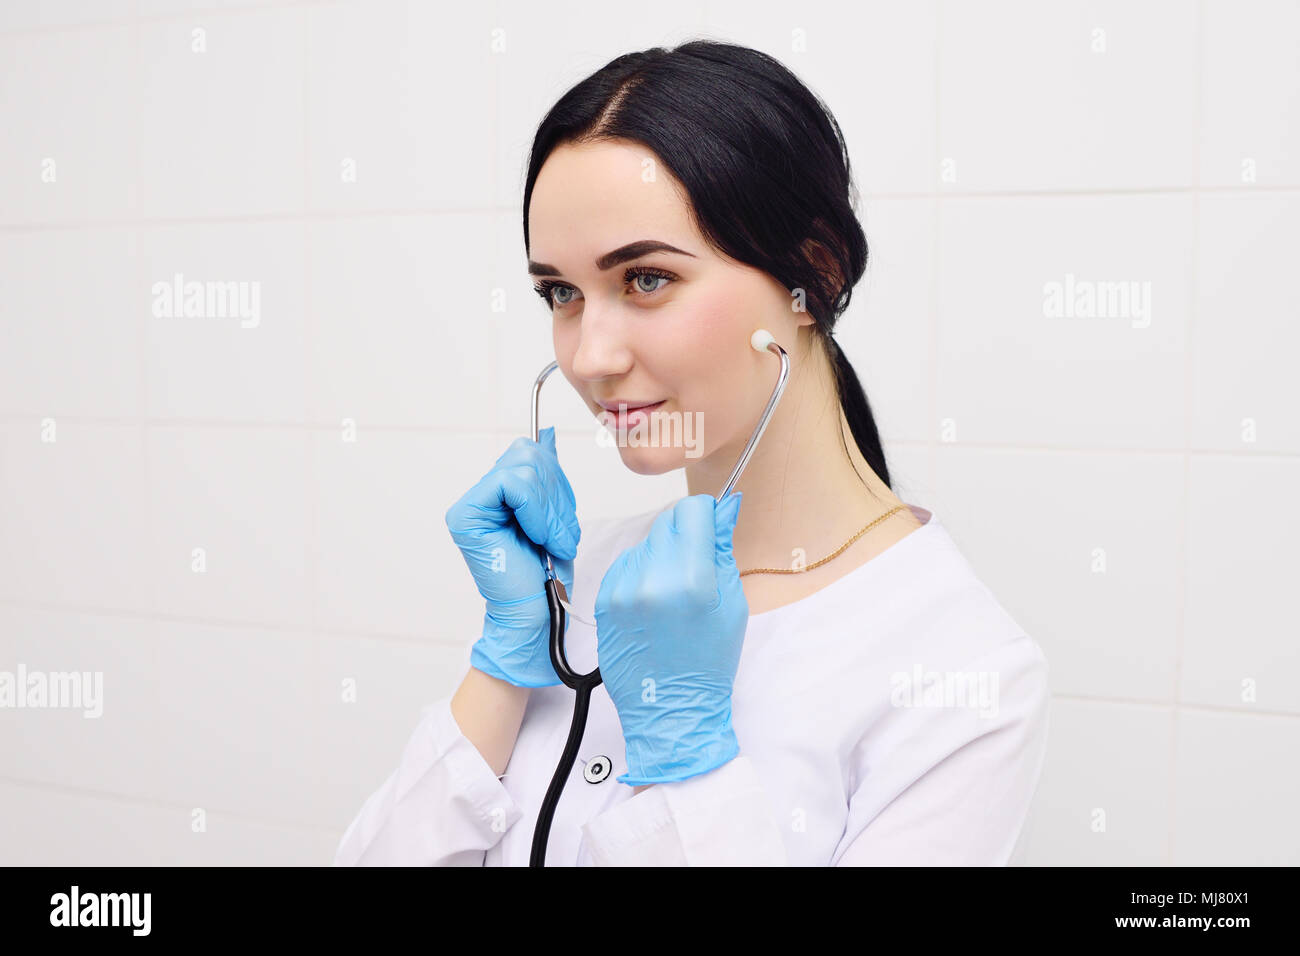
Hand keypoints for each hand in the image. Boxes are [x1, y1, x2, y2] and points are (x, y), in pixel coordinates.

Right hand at [445, 426, 579, 687]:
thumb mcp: (555, 514)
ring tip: (552, 542)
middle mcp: (480, 495)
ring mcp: (470, 504)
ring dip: (551, 510)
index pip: (530, 452)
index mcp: (499, 492)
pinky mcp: (466, 515)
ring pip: (524, 469)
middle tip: (561, 536)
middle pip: (527, 455)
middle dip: (557, 496)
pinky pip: (514, 485)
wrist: (535, 614)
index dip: (557, 480)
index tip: (564, 520)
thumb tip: (547, 434)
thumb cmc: (545, 573)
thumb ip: (545, 475)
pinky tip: (538, 539)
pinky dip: (537, 511)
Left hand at [594, 493, 747, 784]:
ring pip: (645, 543)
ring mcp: (622, 589)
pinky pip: (625, 565)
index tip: (710, 530)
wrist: (671, 708)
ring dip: (661, 556)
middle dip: (684, 536)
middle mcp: (652, 578)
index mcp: (692, 579)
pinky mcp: (603, 600)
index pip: (692, 511)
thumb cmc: (708, 661)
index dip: (706, 517)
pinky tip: (652, 603)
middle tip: (694, 570)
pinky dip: (640, 574)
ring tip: (671, 594)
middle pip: (667, 522)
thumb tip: (725, 505)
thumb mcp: (732, 604)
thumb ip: (723, 548)